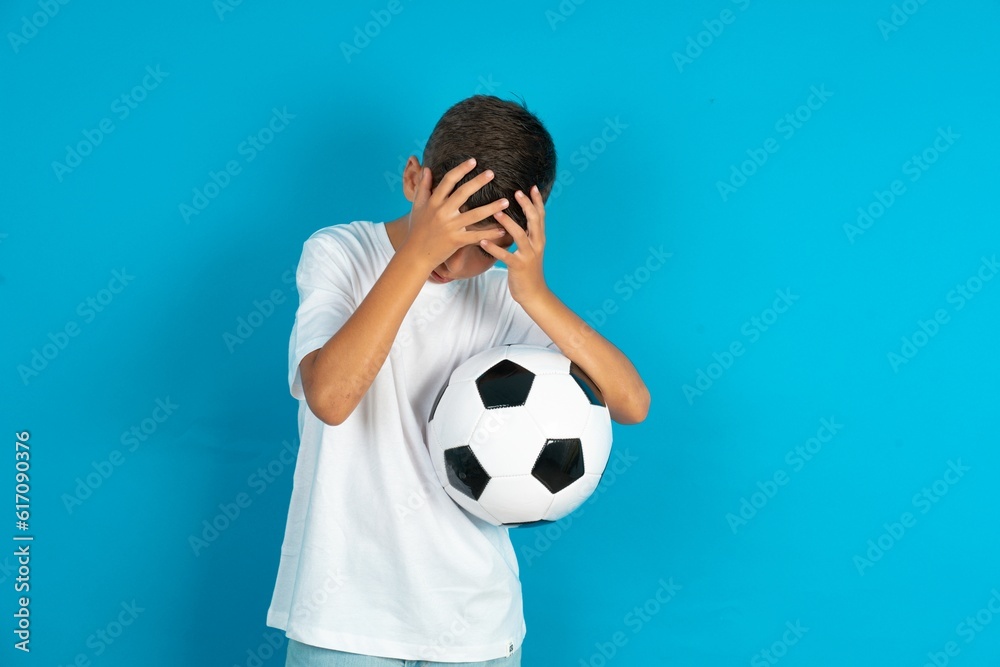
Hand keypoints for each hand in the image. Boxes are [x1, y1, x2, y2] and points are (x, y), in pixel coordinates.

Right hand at [399, 158, 510, 272]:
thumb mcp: (417, 206)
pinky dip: (489, 234)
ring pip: (474, 215)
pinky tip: (502, 229)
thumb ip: (423, 187)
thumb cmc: (416, 229)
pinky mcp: (456, 241)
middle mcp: (442, 212)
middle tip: (492, 173)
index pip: (448, 181)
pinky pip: (476, 236)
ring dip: (492, 208)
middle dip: (478, 182)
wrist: (415, 255)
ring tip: (506, 201)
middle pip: (463, 193)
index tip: (473, 161)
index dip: (461, 169)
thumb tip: (427, 168)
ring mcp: (450, 227)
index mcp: (433, 202)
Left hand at [479, 184, 548, 304]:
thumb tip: (519, 221)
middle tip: (516, 192)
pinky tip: (483, 241)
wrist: (534, 294)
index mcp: (539, 239)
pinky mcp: (518, 267)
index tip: (531, 186)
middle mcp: (537, 245)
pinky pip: (505, 256)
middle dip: (526, 205)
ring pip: (520, 235)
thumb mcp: (530, 250)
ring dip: (508, 223)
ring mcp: (529, 256)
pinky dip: (494, 248)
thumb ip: (526, 236)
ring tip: (496, 212)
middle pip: (534, 221)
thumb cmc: (528, 270)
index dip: (537, 201)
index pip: (540, 216)